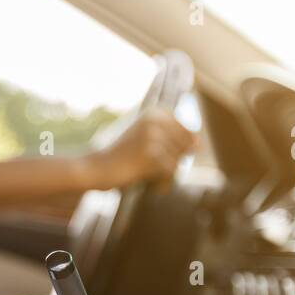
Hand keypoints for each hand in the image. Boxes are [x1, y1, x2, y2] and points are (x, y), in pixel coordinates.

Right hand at [79, 108, 196, 190]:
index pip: (187, 134)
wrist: (95, 168)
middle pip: (185, 148)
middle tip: (144, 165)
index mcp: (156, 112)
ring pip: (179, 162)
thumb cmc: (120, 156)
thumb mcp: (146, 139)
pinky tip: (144, 182)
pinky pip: (170, 173)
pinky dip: (161, 183)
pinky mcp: (152, 154)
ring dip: (164, 174)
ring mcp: (154, 136)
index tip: (149, 154)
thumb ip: (173, 138)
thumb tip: (200, 144)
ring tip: (142, 173)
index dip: (172, 151)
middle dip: (169, 162)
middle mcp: (156, 120)